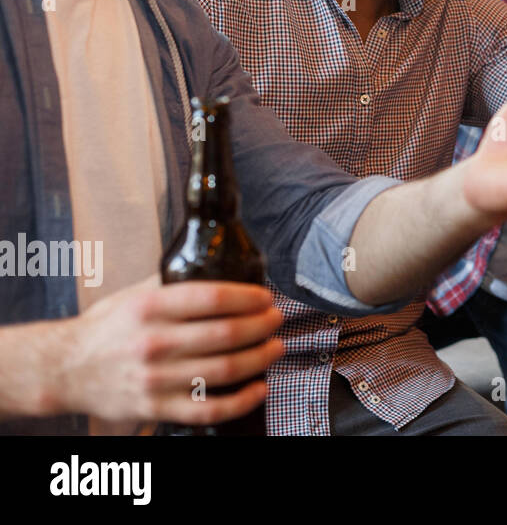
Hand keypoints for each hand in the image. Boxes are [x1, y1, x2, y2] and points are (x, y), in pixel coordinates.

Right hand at [55, 276, 283, 424]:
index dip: (248, 297)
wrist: (64, 370)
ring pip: (224, 370)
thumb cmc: (106, 329)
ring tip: (275, 347)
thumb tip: (216, 263)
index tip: (265, 297)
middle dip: (262, 325)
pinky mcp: (156, 408)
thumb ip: (172, 281)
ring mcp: (155, 378)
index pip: (212, 297)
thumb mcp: (134, 295)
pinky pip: (209, 409)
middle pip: (226, 333)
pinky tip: (259, 388)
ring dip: (260, 358)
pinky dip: (241, 400)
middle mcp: (154, 342)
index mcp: (150, 307)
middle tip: (276, 319)